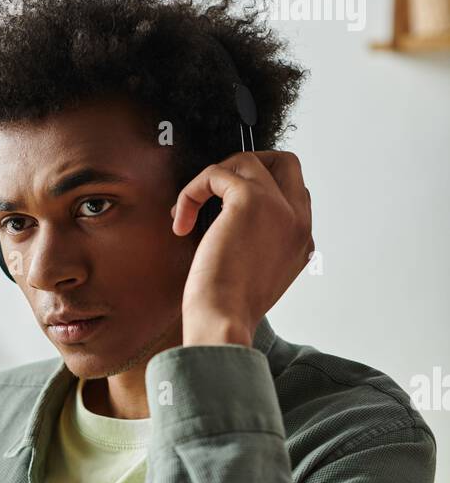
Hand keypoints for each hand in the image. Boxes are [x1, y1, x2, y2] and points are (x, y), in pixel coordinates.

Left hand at [171, 150, 313, 345]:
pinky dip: (192, 191)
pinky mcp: (250, 199)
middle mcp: (298, 220)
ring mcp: (279, 206)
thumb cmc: (229, 309)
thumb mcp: (257, 277)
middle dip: (246, 168)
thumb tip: (235, 226)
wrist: (223, 321)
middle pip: (284, 162)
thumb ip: (261, 247)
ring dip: (212, 179)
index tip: (226, 211)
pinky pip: (216, 174)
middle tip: (214, 192)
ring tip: (191, 211)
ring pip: (247, 161)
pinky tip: (181, 221)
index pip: (294, 191)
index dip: (259, 191)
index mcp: (302, 240)